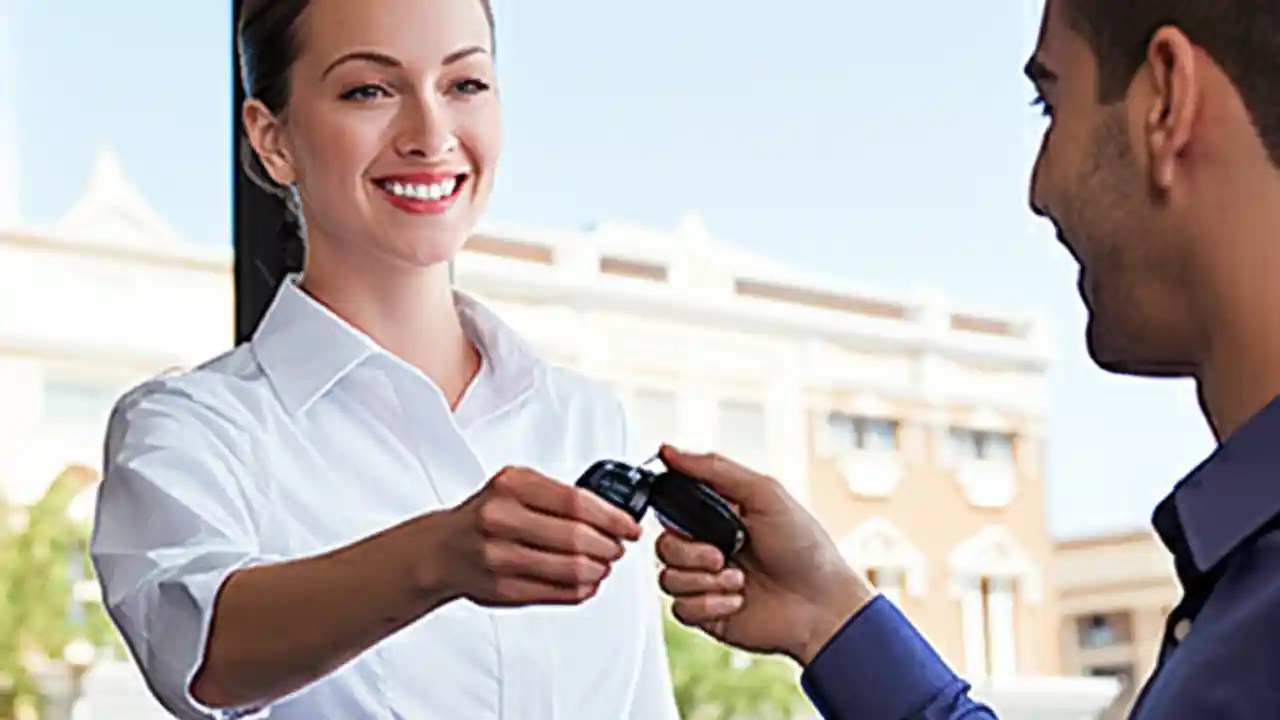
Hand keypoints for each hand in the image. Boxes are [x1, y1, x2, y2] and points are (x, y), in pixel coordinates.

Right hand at [438, 466, 641, 606]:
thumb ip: (558, 495)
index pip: (576, 502)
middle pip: (577, 539)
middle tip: (617, 548)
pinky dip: (581, 590)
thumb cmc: (486, 514)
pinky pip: (557, 594)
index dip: (612, 518)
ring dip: (599, 570)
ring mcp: (500, 557)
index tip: (630, 527)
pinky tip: (586, 582)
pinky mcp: (502, 590)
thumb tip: (612, 513)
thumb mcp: (516, 485)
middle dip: (609, 546)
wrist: (443, 548)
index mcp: (511, 485)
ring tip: (603, 566)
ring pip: (571, 570)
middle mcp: (501, 519)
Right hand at [655, 446, 874, 664]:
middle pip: (662, 546)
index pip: (671, 509)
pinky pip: (680, 608)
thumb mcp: (765, 494)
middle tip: (721, 555)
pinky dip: (709, 604)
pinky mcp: (707, 613)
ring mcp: (706, 582)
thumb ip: (715, 469)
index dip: (673, 514)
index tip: (690, 519)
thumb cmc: (805, 548)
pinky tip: (737, 600)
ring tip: (738, 580)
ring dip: (704, 581)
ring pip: (667, 579)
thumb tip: (672, 451)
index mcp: (718, 516)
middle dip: (691, 553)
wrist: (822, 606)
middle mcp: (708, 548)